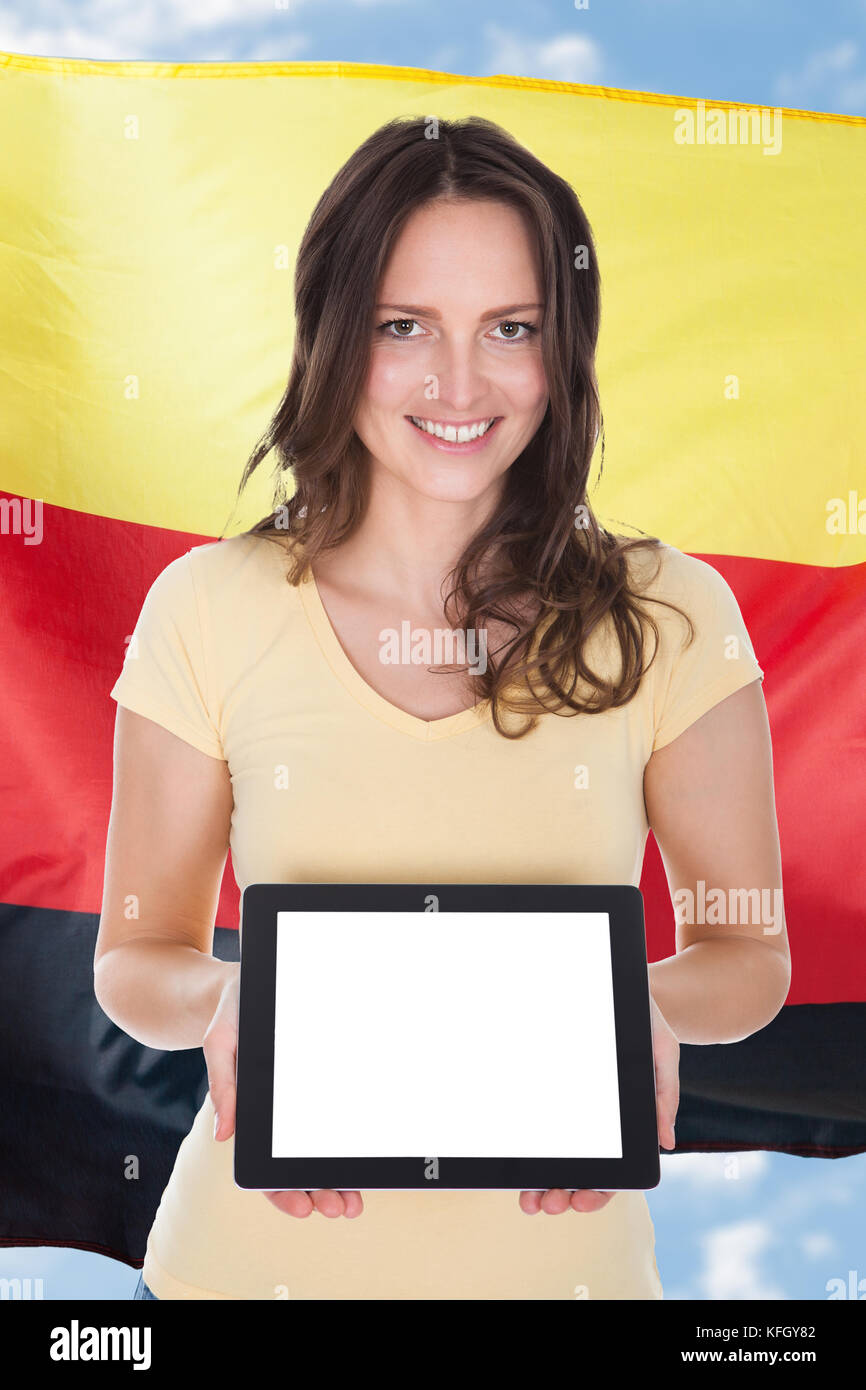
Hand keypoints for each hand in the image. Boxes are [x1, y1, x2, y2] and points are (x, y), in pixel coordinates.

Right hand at [203, 962, 363, 1219]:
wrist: (248, 986)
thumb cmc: (232, 1017)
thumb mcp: (220, 1044)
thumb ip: (223, 1086)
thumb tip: (225, 1135)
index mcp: (251, 1113)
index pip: (263, 1167)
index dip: (283, 1191)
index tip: (304, 1208)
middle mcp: (276, 1118)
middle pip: (296, 1169)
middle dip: (320, 1194)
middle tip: (341, 1209)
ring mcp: (295, 1107)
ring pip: (316, 1155)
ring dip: (336, 1181)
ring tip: (353, 1202)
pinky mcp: (311, 1089)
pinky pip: (328, 1124)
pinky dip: (343, 1149)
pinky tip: (358, 1164)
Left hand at [519, 991, 678, 1214]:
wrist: (615, 986)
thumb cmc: (644, 1023)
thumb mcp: (662, 1051)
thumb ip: (664, 1094)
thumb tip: (666, 1142)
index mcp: (625, 1122)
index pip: (615, 1169)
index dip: (598, 1191)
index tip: (581, 1201)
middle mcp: (597, 1123)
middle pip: (580, 1171)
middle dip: (562, 1194)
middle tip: (548, 1204)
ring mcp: (573, 1111)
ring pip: (556, 1157)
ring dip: (541, 1182)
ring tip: (529, 1199)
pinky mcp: (554, 1092)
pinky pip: (540, 1127)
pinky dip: (529, 1151)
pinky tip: (517, 1166)